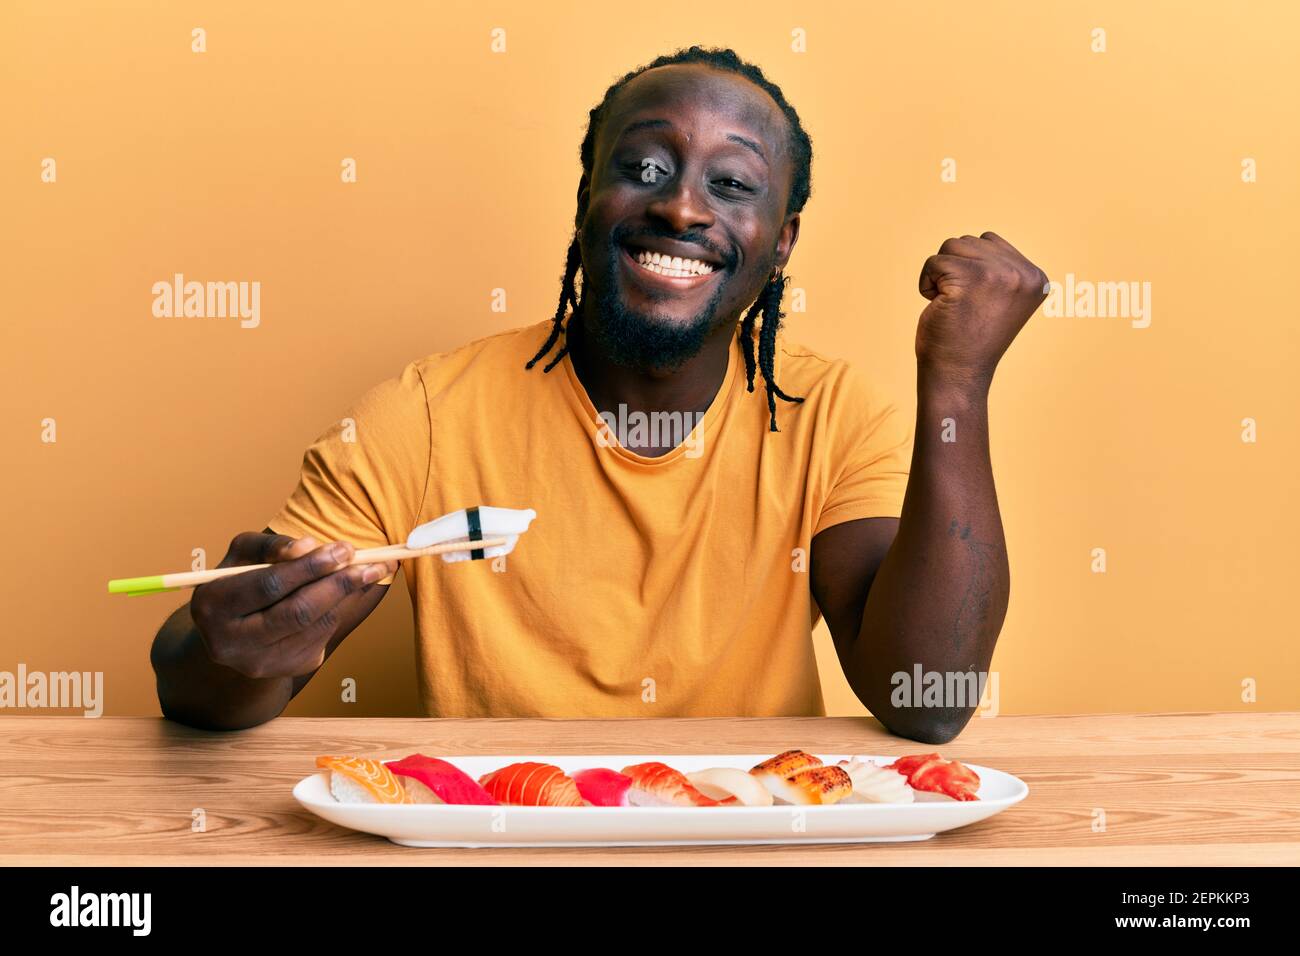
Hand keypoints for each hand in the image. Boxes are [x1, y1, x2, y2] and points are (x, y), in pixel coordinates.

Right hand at [189, 533, 397, 679]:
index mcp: (212, 606)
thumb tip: (308, 547)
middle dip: (338, 584)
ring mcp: (258, 662)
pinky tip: (349, 592)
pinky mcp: (284, 670)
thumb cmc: (241, 580)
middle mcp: (230, 642)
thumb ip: (272, 546)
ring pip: (315, 626)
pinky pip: (321, 636)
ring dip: (347, 596)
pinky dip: (338, 610)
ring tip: (370, 571)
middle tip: (371, 562)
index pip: (269, 585)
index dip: (310, 567)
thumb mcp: (244, 555)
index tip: (344, 549)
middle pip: (297, 612)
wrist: (233, 631)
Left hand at [915, 231, 1047, 386]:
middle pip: (969, 241)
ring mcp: (998, 274)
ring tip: (953, 306)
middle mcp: (1023, 274)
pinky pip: (933, 262)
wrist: (958, 376)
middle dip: (955, 271)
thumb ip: (1000, 269)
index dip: (971, 272)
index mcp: (1036, 278)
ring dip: (941, 275)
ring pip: (951, 246)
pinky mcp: (968, 278)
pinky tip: (940, 307)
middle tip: (963, 308)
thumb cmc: (970, 339)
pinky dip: (926, 284)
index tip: (977, 305)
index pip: (990, 243)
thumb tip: (982, 241)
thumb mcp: (1000, 299)